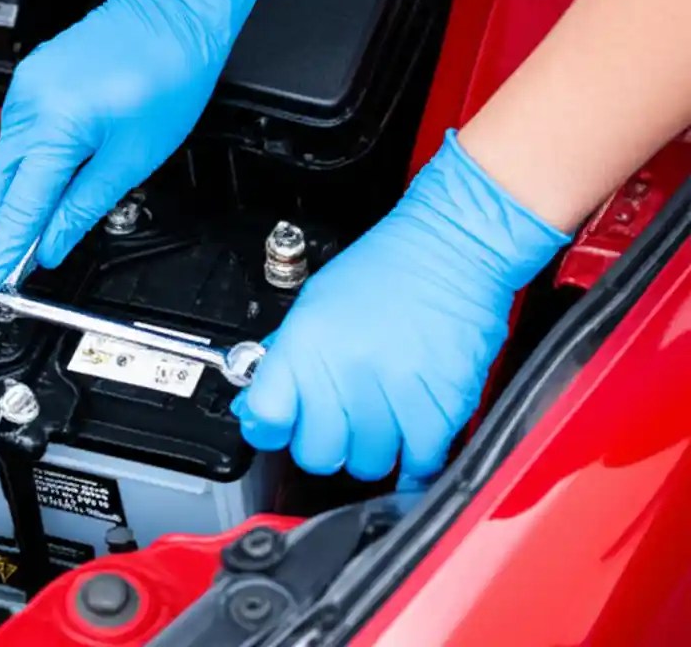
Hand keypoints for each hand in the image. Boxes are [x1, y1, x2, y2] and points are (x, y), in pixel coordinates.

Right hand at [0, 0, 278, 303]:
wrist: (175, 12)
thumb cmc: (169, 74)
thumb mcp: (132, 158)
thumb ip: (83, 207)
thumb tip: (53, 246)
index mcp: (54, 127)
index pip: (16, 210)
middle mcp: (29, 104)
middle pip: (0, 190)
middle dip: (14, 225)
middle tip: (34, 255)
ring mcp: (25, 88)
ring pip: (6, 163)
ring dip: (26, 191)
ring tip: (65, 199)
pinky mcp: (31, 79)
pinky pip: (17, 134)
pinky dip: (33, 159)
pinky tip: (65, 162)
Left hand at [233, 132, 570, 481]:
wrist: (453, 248)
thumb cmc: (385, 269)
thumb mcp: (314, 303)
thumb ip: (286, 356)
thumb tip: (259, 401)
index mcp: (306, 344)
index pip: (266, 417)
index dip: (269, 428)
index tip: (279, 426)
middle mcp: (346, 372)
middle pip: (317, 454)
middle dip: (324, 444)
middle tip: (338, 423)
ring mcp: (394, 393)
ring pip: (367, 464)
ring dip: (371, 450)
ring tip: (381, 419)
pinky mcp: (441, 408)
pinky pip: (418, 464)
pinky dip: (414, 461)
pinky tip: (411, 437)